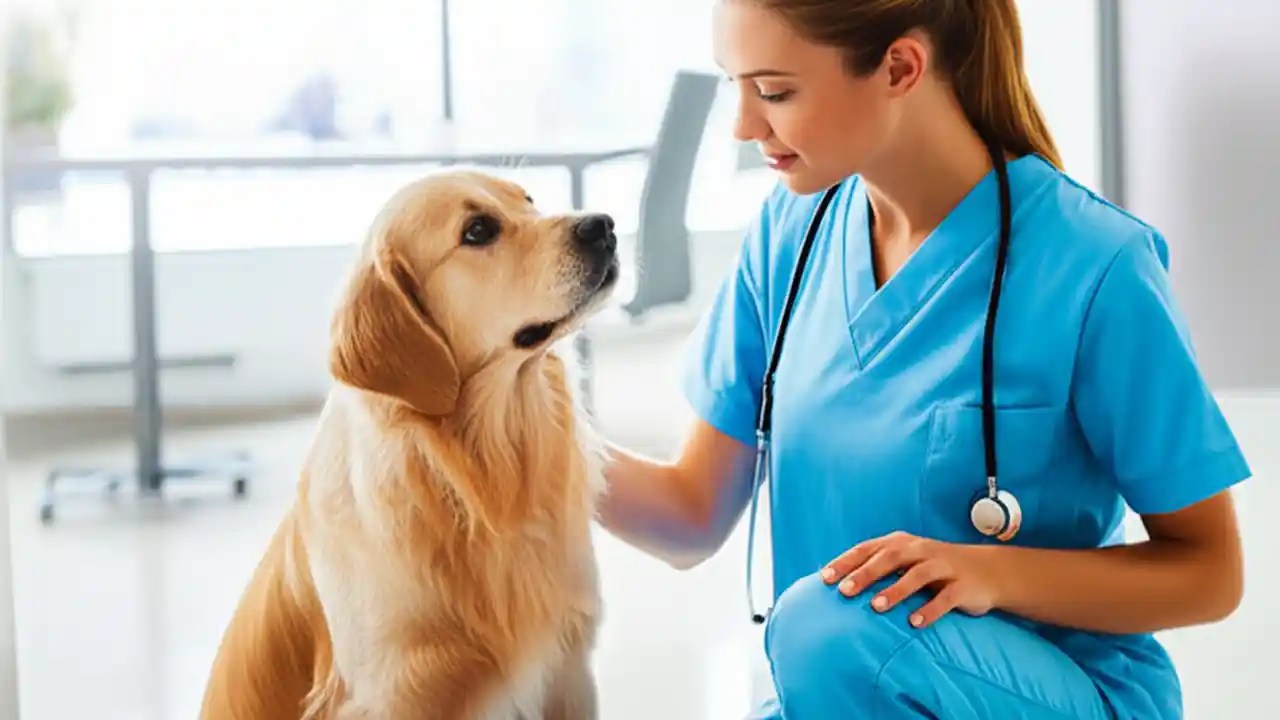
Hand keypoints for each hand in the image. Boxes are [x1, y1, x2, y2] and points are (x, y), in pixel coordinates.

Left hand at [821, 531, 999, 628]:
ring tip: (877, 607)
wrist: (987, 571)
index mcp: (901, 543)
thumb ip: (877, 569)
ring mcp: (943, 566)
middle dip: (866, 574)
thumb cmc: (934, 568)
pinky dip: (930, 610)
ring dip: (896, 590)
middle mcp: (920, 551)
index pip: (868, 549)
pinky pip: (945, 597)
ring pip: (918, 575)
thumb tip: (839, 586)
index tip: (825, 579)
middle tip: (845, 591)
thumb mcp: (906, 562)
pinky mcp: (962, 586)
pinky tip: (915, 623)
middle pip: (890, 558)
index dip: (846, 562)